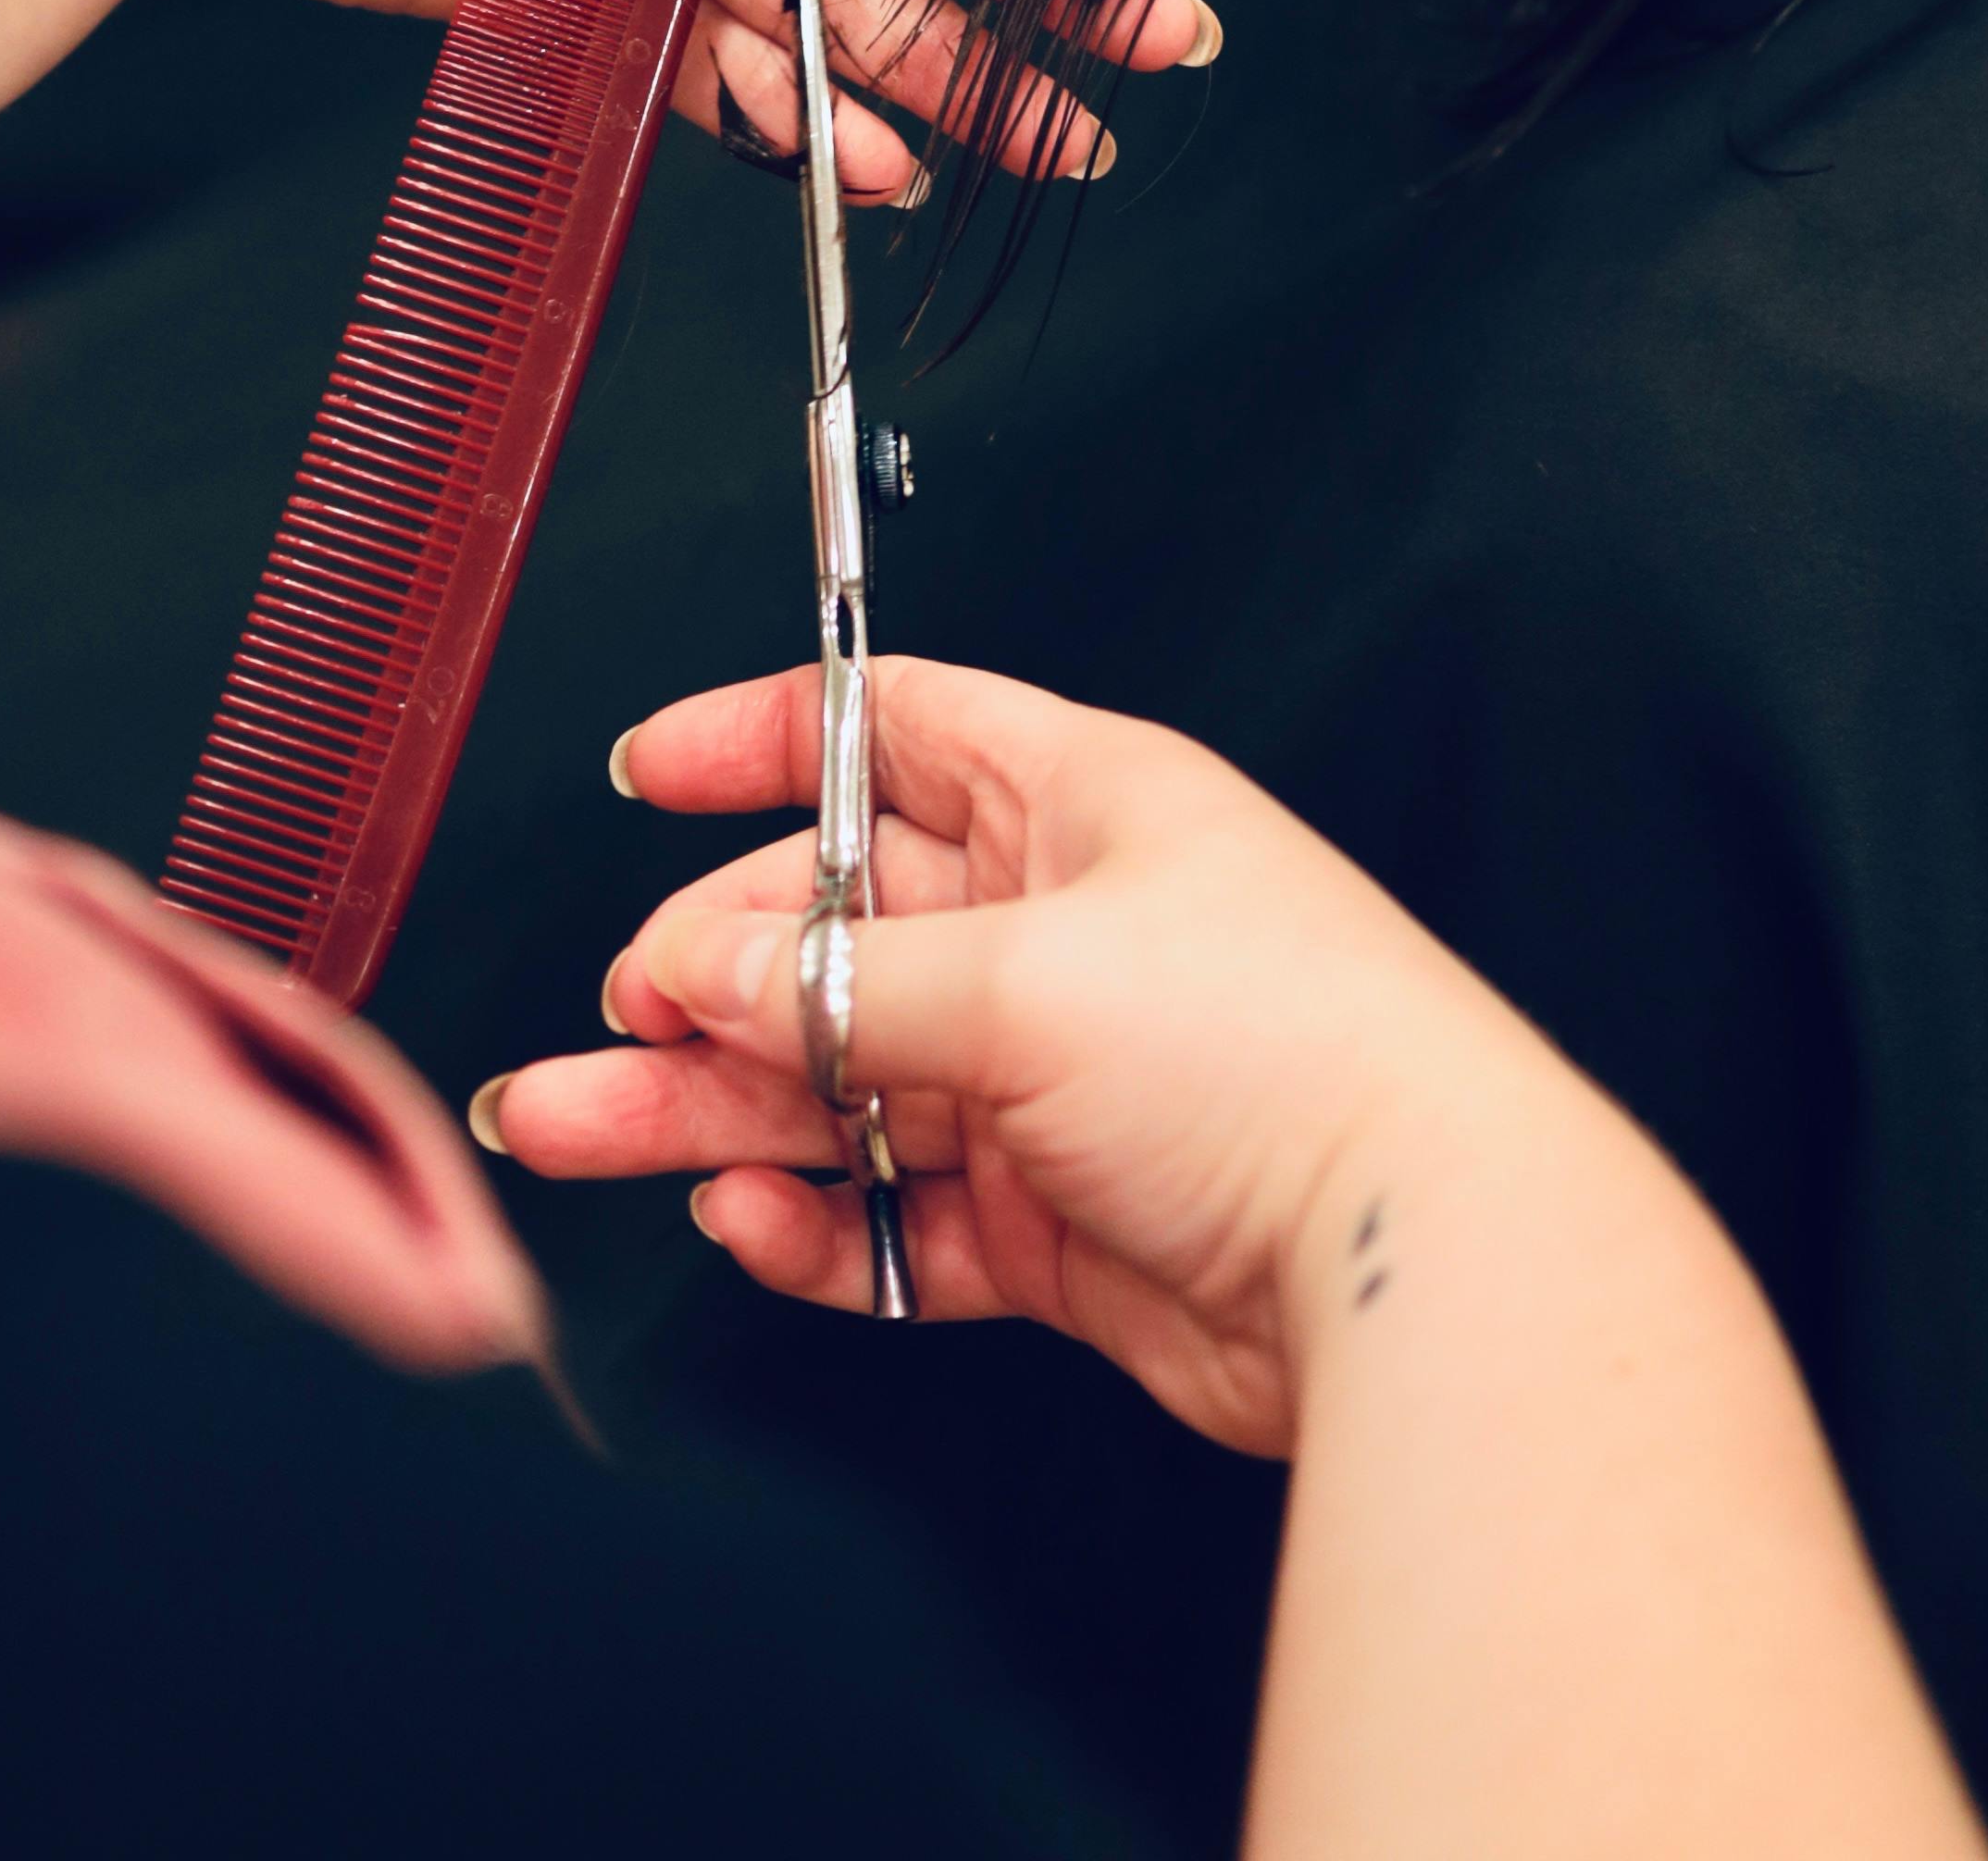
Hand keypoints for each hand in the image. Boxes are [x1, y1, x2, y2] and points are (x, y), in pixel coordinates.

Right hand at [481, 657, 1603, 1452]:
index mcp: (1075, 805)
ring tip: (578, 1128)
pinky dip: (817, 1221)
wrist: (1410, 1257)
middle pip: (833, 928)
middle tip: (606, 1018)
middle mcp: (1060, 929)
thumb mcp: (1031, 978)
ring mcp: (1055, 1078)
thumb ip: (845, 982)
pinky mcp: (1057, 1217)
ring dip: (708, 1105)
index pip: (887, 729)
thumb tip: (713, 969)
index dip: (760, 740)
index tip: (648, 773)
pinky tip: (750, 1214)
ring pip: (839, 1081)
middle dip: (701, 970)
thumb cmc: (1290, 1056)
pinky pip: (897, 1212)